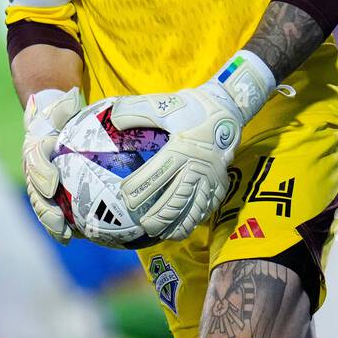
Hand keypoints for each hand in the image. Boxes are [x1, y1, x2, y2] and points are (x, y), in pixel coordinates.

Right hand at [22, 87, 85, 243]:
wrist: (47, 122)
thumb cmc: (58, 115)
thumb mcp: (61, 107)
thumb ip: (64, 105)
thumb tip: (73, 96)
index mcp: (35, 146)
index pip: (36, 160)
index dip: (43, 173)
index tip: (52, 184)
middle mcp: (33, 167)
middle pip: (36, 190)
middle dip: (45, 208)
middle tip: (58, 222)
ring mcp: (37, 181)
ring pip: (41, 204)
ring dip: (51, 222)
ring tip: (65, 236)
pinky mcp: (46, 191)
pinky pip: (50, 209)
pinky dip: (58, 225)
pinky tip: (72, 238)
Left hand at [107, 52, 275, 241]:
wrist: (226, 110)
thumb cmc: (191, 107)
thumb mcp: (162, 104)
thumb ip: (135, 110)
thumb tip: (112, 119)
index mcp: (180, 149)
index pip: (156, 175)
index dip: (139, 189)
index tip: (125, 198)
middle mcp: (197, 167)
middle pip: (175, 199)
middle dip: (158, 216)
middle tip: (143, 225)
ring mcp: (211, 178)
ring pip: (193, 209)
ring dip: (176, 224)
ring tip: (161, 233)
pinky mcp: (221, 184)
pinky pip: (207, 208)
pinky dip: (193, 221)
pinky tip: (181, 229)